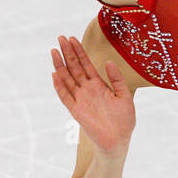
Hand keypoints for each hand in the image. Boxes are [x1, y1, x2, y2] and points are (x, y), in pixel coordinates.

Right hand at [51, 35, 134, 156]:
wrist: (119, 140)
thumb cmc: (124, 119)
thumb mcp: (124, 95)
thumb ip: (116, 79)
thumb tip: (108, 62)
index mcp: (99, 85)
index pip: (86, 64)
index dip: (79, 51)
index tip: (72, 38)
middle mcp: (87, 90)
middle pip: (74, 68)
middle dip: (68, 53)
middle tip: (60, 37)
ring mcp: (81, 99)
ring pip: (67, 79)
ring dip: (61, 65)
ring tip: (54, 51)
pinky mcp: (77, 111)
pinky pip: (65, 96)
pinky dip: (60, 86)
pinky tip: (55, 74)